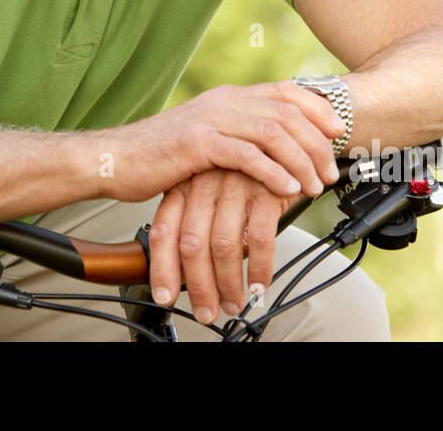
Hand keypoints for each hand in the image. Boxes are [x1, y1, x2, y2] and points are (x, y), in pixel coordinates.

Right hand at [94, 81, 344, 203]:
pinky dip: (273, 173)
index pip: (285, 91)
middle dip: (317, 142)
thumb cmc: (160, 156)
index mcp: (228, 98)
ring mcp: (210, 120)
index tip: (339, 132)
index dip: (318, 108)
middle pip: (287, 111)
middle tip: (330, 171)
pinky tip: (285, 190)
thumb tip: (275, 153)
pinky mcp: (197, 144)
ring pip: (273, 132)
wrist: (114, 159)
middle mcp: (223, 102)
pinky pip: (246, 156)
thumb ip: (237, 137)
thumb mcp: (206, 139)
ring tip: (313, 186)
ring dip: (301, 160)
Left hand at [147, 169, 296, 322]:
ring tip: (234, 303)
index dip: (162, 268)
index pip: (164, 231)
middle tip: (206, 311)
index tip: (165, 296)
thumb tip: (183, 265)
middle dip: (198, 286)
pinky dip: (260, 267)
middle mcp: (205, 183)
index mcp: (184, 183)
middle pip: (193, 244)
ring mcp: (234, 184)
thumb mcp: (209, 183)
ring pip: (224, 245)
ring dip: (229, 283)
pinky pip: (259, 237)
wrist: (280, 130)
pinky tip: (260, 284)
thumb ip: (194, 216)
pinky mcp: (265, 188)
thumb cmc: (242, 164)